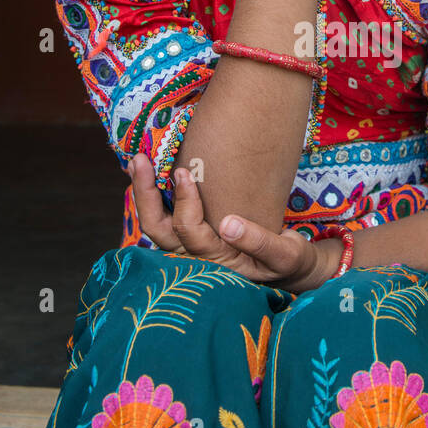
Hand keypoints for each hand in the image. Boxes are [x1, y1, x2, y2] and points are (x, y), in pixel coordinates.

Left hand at [128, 154, 341, 292]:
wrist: (290, 267)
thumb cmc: (289, 260)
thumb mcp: (285, 253)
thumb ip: (259, 242)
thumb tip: (228, 223)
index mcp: (218, 262)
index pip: (190, 232)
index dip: (184, 202)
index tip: (184, 173)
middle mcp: (197, 258)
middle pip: (159, 230)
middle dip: (146, 195)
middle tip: (140, 160)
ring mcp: (191, 249)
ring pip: (156, 225)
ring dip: (144, 194)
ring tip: (137, 163)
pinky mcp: (192, 237)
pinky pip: (164, 217)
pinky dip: (153, 196)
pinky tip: (149, 172)